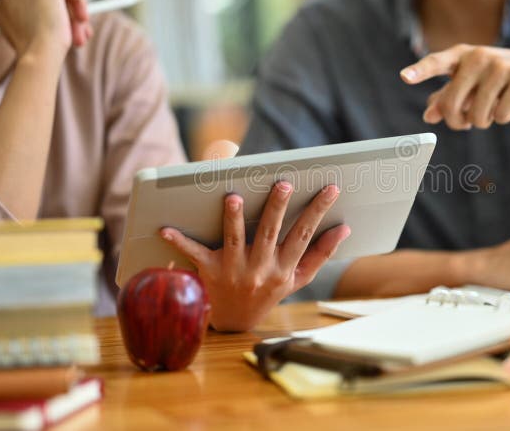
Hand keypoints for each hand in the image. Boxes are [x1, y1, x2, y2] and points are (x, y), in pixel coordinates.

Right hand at [0, 0, 91, 57]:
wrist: (40, 53)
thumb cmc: (39, 53)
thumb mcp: (36, 37)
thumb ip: (41, 24)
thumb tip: (65, 23)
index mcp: (4, 6)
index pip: (34, 5)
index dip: (53, 18)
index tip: (69, 35)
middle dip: (67, 18)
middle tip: (81, 37)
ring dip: (74, 16)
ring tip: (83, 37)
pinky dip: (80, 2)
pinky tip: (83, 19)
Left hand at [159, 140, 350, 331]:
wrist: (234, 325)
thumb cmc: (268, 295)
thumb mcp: (297, 280)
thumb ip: (320, 255)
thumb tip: (344, 229)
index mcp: (284, 269)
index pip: (304, 235)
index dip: (318, 212)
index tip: (331, 189)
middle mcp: (261, 270)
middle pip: (270, 234)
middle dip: (278, 209)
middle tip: (284, 184)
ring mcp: (234, 271)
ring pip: (234, 241)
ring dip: (232, 219)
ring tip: (232, 197)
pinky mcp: (209, 273)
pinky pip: (194, 254)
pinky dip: (179, 242)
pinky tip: (165, 228)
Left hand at [400, 45, 509, 129]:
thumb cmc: (495, 81)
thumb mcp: (469, 86)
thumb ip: (446, 98)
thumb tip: (428, 116)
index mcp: (462, 55)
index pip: (437, 62)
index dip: (420, 71)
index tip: (404, 77)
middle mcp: (480, 56)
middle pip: (453, 103)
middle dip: (456, 122)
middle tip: (463, 124)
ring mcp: (503, 65)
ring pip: (478, 114)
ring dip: (482, 121)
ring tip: (489, 111)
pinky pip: (501, 115)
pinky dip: (502, 118)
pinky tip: (509, 105)